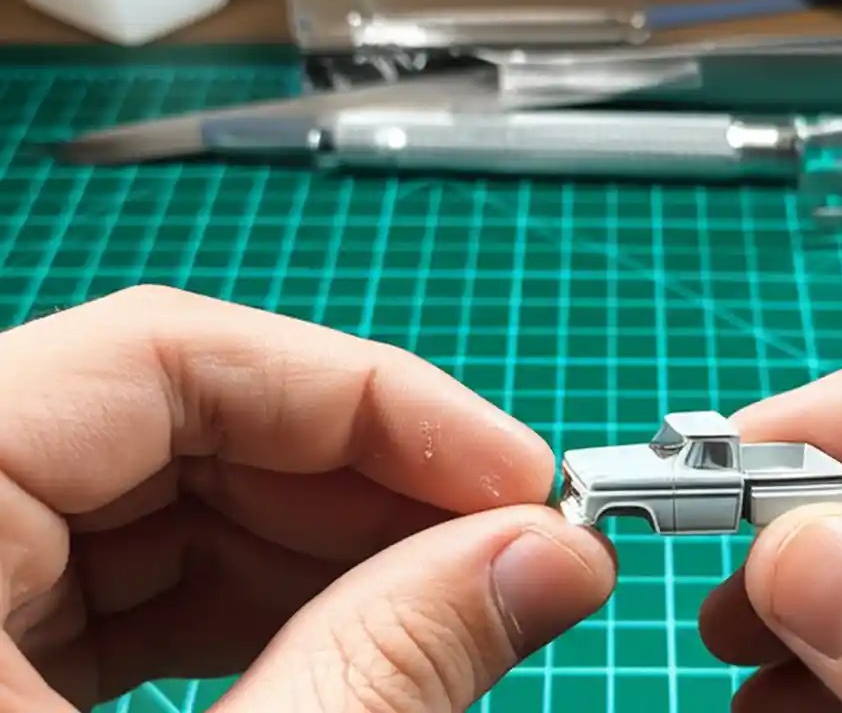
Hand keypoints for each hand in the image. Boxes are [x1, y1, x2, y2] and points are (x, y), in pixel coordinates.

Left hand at [0, 286, 615, 711]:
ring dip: (321, 549)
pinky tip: (355, 637)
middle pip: (163, 420)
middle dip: (359, 484)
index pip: (159, 352)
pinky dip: (247, 605)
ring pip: (149, 500)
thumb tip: (550, 559)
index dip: (365, 396)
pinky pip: (113, 582)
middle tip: (506, 548)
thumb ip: (382, 669)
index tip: (510, 470)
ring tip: (453, 599)